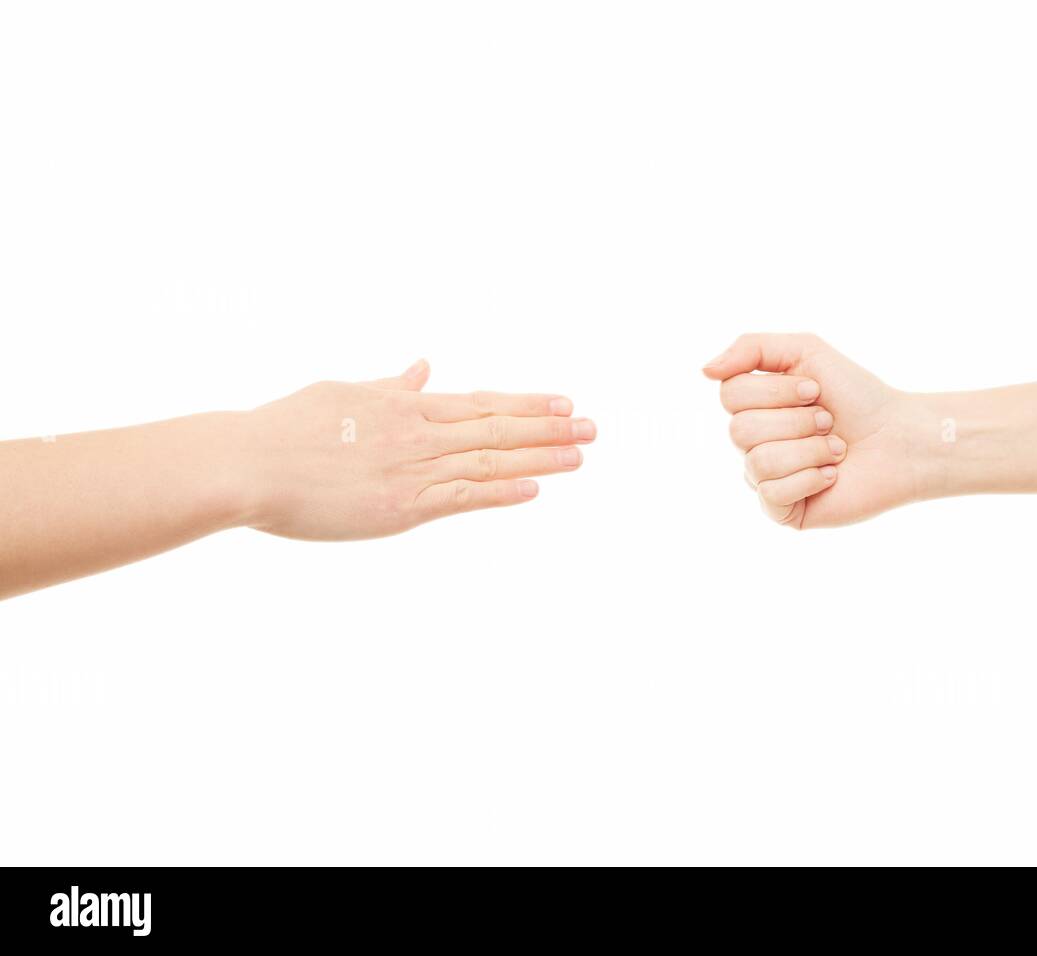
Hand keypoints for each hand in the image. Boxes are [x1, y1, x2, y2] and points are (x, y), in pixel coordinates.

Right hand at [243, 359, 594, 539]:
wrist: (245, 464)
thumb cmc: (285, 428)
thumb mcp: (343, 392)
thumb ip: (390, 385)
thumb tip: (422, 365)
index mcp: (404, 406)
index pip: (480, 402)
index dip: (526, 402)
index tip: (565, 402)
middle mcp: (417, 433)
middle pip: (497, 426)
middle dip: (549, 427)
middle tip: (595, 427)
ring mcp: (412, 470)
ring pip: (489, 458)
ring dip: (539, 456)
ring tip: (580, 454)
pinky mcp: (400, 508)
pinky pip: (461, 497)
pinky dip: (500, 491)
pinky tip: (534, 488)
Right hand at [704, 334, 931, 528]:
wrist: (900, 439)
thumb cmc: (858, 396)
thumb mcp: (805, 352)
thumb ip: (750, 348)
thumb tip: (703, 370)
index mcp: (753, 407)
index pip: (729, 394)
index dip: (776, 391)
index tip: (816, 390)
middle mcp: (753, 443)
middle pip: (740, 430)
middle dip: (796, 421)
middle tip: (829, 421)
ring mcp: (765, 479)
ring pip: (758, 461)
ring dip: (809, 449)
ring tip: (835, 449)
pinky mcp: (783, 511)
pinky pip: (771, 494)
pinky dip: (810, 478)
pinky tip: (832, 476)